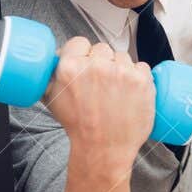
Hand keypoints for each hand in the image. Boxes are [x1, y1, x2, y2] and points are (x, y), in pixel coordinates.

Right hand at [46, 36, 154, 177]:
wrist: (104, 149)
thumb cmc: (79, 126)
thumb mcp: (52, 99)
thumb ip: (49, 75)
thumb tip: (54, 57)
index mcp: (71, 66)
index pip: (80, 42)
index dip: (83, 54)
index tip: (87, 66)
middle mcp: (96, 66)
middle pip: (102, 49)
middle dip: (103, 63)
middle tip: (102, 85)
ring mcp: (121, 72)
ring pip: (122, 57)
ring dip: (121, 70)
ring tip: (116, 92)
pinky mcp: (141, 80)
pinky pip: (142, 66)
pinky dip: (139, 78)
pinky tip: (130, 93)